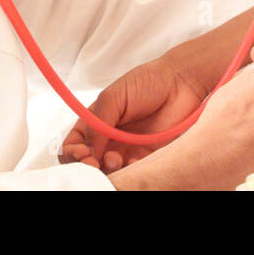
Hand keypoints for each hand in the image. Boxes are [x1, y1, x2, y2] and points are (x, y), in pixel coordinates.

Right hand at [58, 58, 206, 171]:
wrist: (181, 83)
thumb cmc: (147, 82)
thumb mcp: (113, 97)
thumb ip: (97, 123)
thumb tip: (89, 150)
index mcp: (95, 122)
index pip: (74, 144)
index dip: (73, 153)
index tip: (82, 153)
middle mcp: (108, 139)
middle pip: (88, 163)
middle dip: (88, 166)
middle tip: (94, 163)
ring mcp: (126, 150)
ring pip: (109, 171)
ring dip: (108, 170)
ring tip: (115, 159)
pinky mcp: (146, 157)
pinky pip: (134, 172)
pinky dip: (130, 171)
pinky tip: (134, 159)